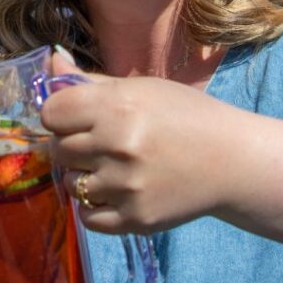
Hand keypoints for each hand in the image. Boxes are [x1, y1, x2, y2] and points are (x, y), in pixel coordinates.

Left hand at [39, 52, 235, 232]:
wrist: (232, 161)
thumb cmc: (185, 116)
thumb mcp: (141, 87)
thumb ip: (90, 80)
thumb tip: (51, 63)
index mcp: (117, 106)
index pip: (51, 113)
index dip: (61, 114)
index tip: (79, 118)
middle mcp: (117, 146)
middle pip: (58, 149)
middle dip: (74, 145)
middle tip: (103, 143)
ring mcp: (125, 187)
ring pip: (71, 184)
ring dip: (86, 177)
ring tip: (116, 168)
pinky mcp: (134, 219)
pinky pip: (87, 217)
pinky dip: (96, 207)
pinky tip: (118, 192)